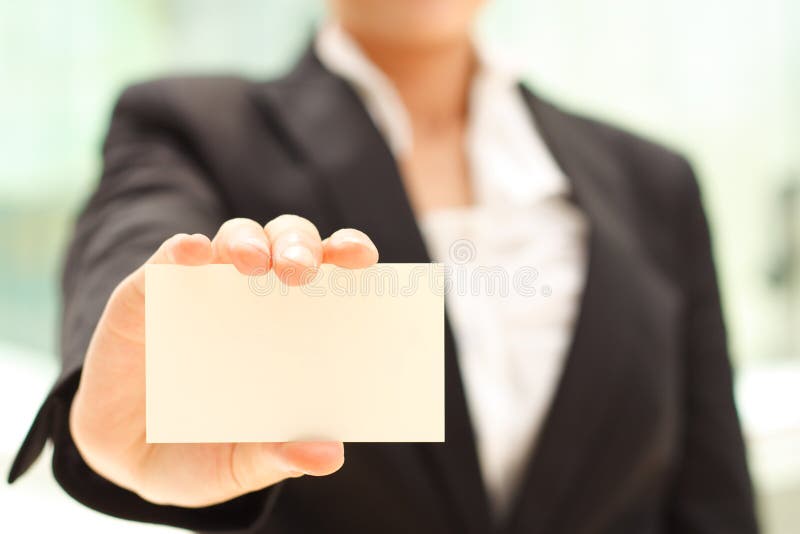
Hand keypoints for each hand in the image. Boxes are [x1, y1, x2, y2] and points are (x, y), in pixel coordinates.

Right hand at [69, 215, 378, 506]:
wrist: (127, 456)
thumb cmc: (201, 450)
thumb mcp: (240, 463)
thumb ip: (280, 457)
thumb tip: (329, 455)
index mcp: (295, 325)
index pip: (331, 273)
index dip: (347, 254)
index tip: (363, 259)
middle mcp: (255, 296)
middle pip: (287, 244)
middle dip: (298, 247)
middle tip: (300, 271)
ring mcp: (203, 288)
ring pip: (235, 239)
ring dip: (246, 242)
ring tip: (252, 263)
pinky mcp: (149, 292)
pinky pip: (168, 259)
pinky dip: (181, 249)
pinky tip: (192, 252)